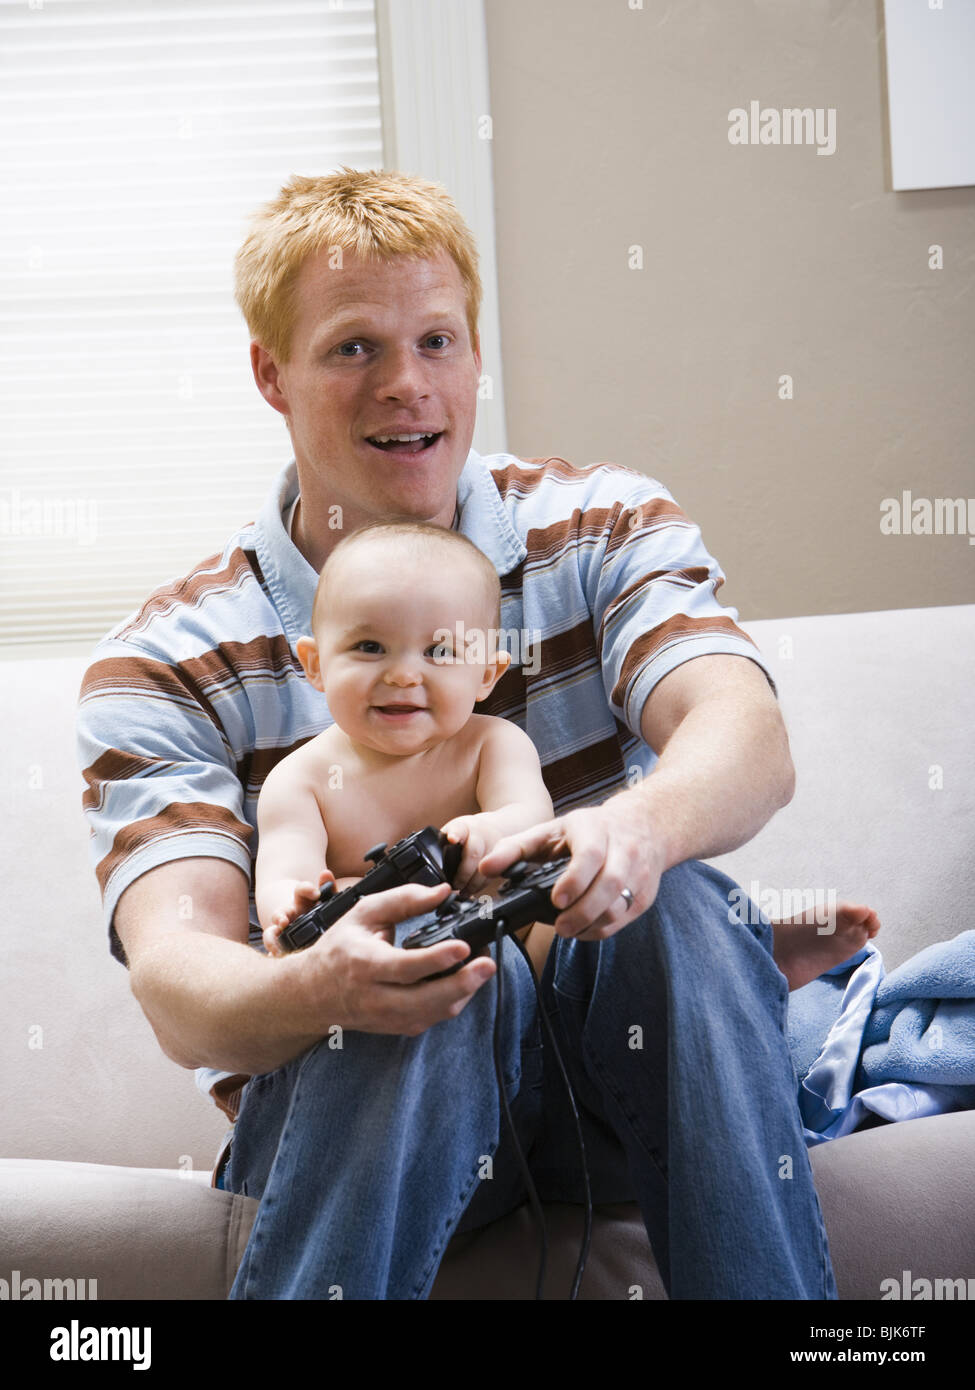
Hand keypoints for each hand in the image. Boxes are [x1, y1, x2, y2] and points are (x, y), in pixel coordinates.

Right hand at [263, 870, 335, 956]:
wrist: (298, 918)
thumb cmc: (314, 908)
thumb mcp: (323, 898)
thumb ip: (328, 887)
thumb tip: (326, 874)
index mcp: (302, 901)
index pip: (301, 890)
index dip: (307, 889)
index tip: (315, 893)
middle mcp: (288, 915)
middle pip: (280, 913)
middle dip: (280, 917)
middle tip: (283, 921)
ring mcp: (282, 931)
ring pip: (271, 934)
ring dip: (271, 939)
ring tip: (276, 950)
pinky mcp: (279, 945)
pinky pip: (273, 952)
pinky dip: (272, 957)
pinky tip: (275, 964)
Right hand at [287, 880, 496, 1036]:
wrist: (310, 994)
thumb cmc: (339, 949)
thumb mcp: (363, 913)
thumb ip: (403, 899)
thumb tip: (443, 891)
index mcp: (364, 965)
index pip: (405, 967)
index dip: (437, 959)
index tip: (462, 946)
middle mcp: (376, 997)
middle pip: (426, 999)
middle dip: (463, 983)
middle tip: (488, 964)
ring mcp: (387, 1018)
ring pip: (433, 1013)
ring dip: (463, 993)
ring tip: (482, 969)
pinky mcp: (396, 1027)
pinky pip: (431, 1019)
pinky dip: (452, 1003)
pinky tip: (464, 983)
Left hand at [440, 812, 507, 896]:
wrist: (490, 829)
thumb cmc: (465, 834)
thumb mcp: (452, 832)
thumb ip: (442, 844)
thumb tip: (427, 864)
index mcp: (463, 826)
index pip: (459, 828)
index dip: (456, 834)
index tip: (452, 839)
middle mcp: (480, 833)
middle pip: (474, 852)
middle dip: (464, 872)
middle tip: (455, 884)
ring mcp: (493, 845)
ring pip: (486, 865)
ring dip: (473, 882)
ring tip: (462, 891)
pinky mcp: (502, 858)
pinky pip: (493, 874)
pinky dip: (481, 885)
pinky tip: (472, 890)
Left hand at [477, 798, 666, 940]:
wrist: (643, 825)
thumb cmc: (588, 830)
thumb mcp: (551, 830)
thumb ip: (515, 848)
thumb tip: (485, 868)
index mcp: (595, 828)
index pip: (591, 854)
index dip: (575, 879)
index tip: (556, 900)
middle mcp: (623, 848)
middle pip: (610, 884)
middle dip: (583, 910)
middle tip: (559, 927)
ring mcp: (638, 872)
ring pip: (620, 905)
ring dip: (592, 923)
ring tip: (568, 930)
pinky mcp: (645, 894)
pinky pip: (624, 919)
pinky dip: (602, 929)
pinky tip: (583, 929)